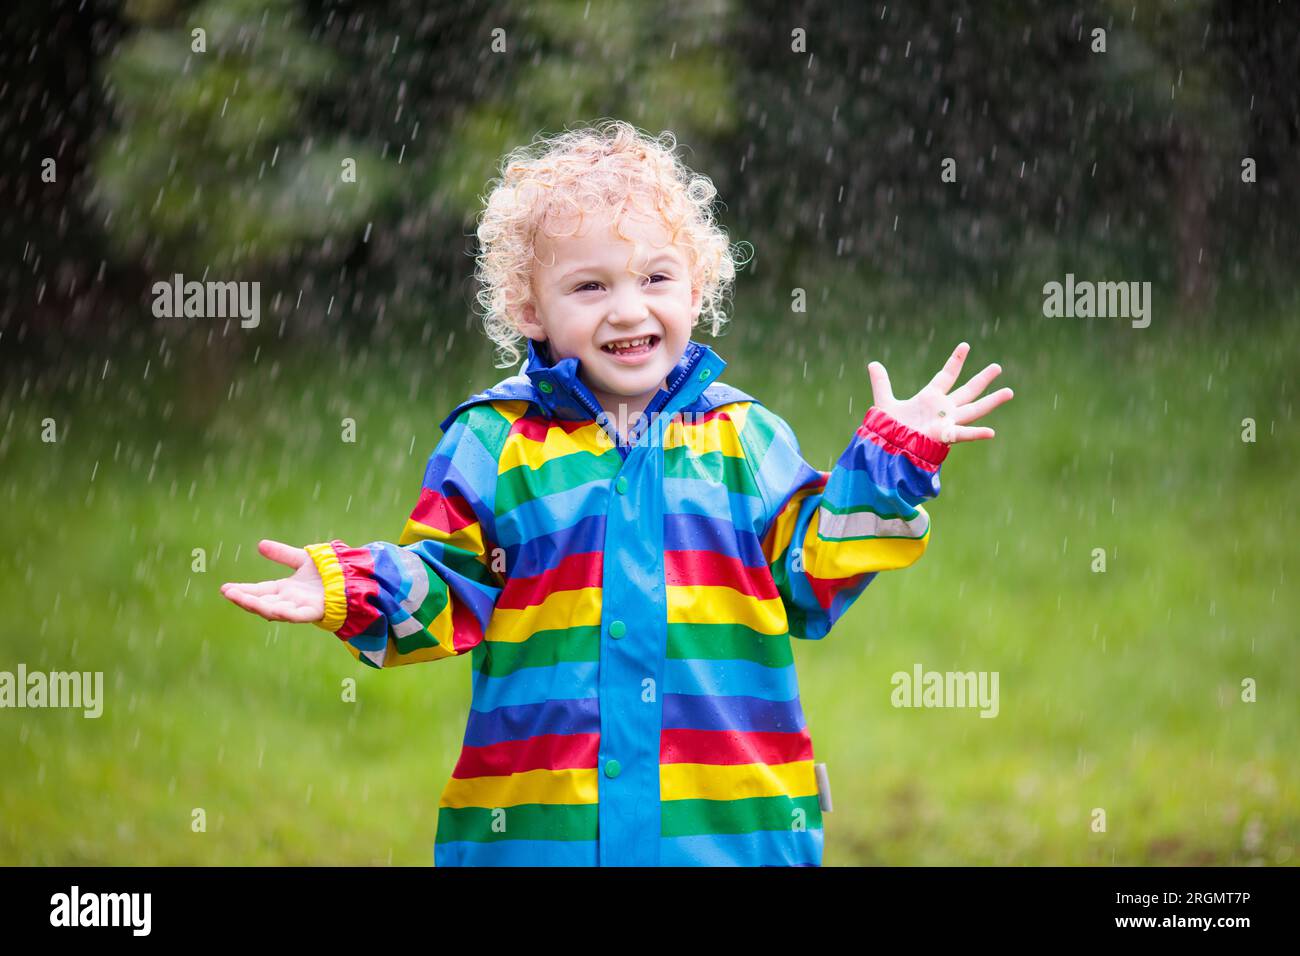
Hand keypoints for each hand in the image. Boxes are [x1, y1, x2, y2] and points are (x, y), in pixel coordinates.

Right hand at [220, 539, 324, 622]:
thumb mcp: (302, 559)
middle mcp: (290, 601)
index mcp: (285, 590)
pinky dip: (286, 614)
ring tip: (239, 599)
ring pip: (275, 610)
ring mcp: (301, 607)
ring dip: (257, 606)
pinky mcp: (315, 611)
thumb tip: (260, 545)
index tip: (225, 589)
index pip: (259, 591)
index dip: (243, 591)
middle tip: (227, 593)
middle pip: (263, 602)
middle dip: (244, 599)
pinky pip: (298, 615)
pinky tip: (272, 611)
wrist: (353, 576)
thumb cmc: (329, 571)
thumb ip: (283, 554)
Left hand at [867, 342, 1013, 443]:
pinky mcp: (945, 436)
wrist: (888, 447)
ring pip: (974, 409)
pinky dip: (976, 434)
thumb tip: (872, 363)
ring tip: (1009, 392)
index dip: (955, 361)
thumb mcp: (884, 400)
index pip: (946, 376)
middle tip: (998, 367)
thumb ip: (881, 383)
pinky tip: (991, 433)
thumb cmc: (889, 428)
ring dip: (991, 401)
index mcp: (931, 398)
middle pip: (967, 391)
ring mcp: (947, 422)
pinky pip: (963, 435)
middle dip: (982, 380)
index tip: (965, 346)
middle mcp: (943, 409)